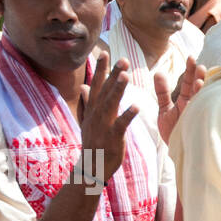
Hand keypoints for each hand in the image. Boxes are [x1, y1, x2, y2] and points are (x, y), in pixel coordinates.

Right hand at [79, 51, 137, 183]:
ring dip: (117, 89)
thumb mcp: (87, 121)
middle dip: (113, 74)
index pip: (97, 85)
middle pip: (105, 90)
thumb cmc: (93, 143)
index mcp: (93, 109)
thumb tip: (83, 86)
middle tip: (122, 58)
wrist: (91, 167)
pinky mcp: (113, 138)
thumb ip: (87, 103)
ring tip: (125, 75)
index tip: (104, 52)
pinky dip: (128, 115)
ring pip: (111, 104)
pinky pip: (121, 125)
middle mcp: (97, 114)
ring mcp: (103, 125)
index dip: (100, 69)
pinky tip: (137, 106)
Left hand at [155, 56, 205, 141]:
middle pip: (198, 89)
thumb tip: (158, 73)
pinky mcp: (197, 128)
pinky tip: (199, 101)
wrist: (175, 152)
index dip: (190, 71)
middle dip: (199, 78)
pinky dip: (202, 110)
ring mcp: (197, 117)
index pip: (189, 82)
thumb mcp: (165, 110)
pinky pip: (201, 118)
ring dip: (201, 92)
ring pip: (202, 101)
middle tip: (200, 66)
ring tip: (200, 81)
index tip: (191, 57)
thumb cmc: (172, 133)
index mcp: (186, 101)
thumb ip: (162, 93)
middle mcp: (194, 107)